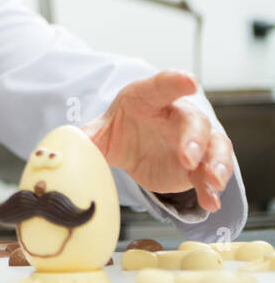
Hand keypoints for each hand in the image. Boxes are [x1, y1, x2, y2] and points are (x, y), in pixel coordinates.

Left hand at [80, 70, 233, 212]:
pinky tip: (211, 201)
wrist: (133, 149)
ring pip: (214, 145)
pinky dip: (212, 188)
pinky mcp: (199, 165)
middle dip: (194, 138)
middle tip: (188, 157)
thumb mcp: (101, 132)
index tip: (188, 81)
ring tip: (213, 181)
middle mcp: (176, 116)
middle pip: (193, 121)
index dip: (174, 82)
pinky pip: (211, 173)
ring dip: (216, 163)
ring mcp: (193, 140)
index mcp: (148, 99)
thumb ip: (86, 137)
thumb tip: (66, 143)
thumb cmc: (121, 129)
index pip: (162, 86)